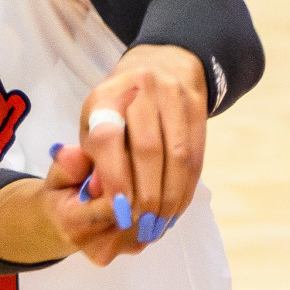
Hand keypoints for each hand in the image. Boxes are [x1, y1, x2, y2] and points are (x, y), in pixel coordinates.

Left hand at [75, 44, 206, 262]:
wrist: (161, 64)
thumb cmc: (117, 105)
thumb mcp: (93, 123)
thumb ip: (91, 159)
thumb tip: (96, 198)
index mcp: (105, 95)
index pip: (108, 139)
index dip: (114, 178)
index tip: (119, 212)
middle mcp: (140, 91)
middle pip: (147, 151)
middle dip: (146, 195)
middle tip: (142, 225)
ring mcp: (173, 97)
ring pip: (177, 156)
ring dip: (169, 197)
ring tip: (160, 224)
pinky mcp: (197, 107)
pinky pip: (196, 156)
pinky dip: (186, 188)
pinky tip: (176, 208)